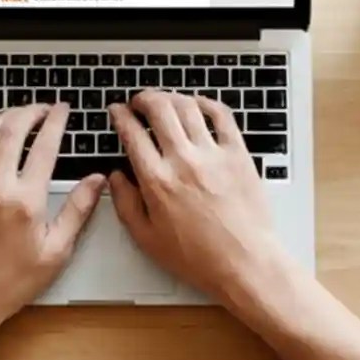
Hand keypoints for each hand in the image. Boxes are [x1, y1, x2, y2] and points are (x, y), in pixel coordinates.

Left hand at [0, 103, 104, 335]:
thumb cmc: (8, 283)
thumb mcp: (55, 251)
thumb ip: (77, 211)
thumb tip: (96, 181)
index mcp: (25, 200)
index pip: (45, 146)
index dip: (56, 121)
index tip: (62, 111)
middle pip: (12, 130)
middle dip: (30, 111)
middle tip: (41, 108)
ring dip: (1, 117)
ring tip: (14, 116)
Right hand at [106, 90, 285, 302]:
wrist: (245, 263)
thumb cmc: (199, 258)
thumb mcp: (147, 239)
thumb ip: (125, 204)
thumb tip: (115, 178)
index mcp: (157, 181)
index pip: (132, 133)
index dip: (120, 116)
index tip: (117, 111)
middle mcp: (183, 161)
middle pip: (159, 109)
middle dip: (143, 98)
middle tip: (139, 101)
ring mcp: (213, 154)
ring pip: (188, 106)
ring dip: (171, 97)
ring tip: (164, 100)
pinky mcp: (238, 154)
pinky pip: (221, 116)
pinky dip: (207, 103)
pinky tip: (198, 104)